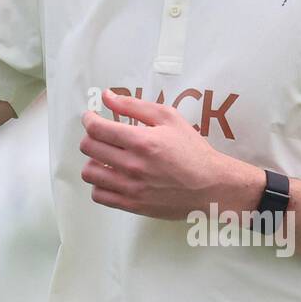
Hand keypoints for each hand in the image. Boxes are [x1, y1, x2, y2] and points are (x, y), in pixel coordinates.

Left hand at [79, 89, 253, 219]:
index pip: (97, 129)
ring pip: (89, 173)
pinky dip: (99, 184)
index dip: (89, 119)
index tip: (91, 117)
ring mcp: (131, 188)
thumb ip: (134, 106)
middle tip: (100, 135)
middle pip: (88, 148)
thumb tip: (107, 96)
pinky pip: (99, 195)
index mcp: (142, 141)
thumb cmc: (193, 151)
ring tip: (106, 157)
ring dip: (93, 161)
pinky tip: (112, 176)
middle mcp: (133, 165)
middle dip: (90, 137)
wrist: (211, 186)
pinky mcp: (132, 205)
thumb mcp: (169, 118)